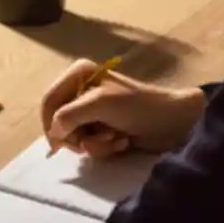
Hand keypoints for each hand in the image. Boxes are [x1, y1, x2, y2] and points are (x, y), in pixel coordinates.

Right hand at [41, 59, 206, 158]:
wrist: (174, 123)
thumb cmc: (138, 106)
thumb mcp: (100, 104)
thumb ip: (69, 115)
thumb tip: (54, 133)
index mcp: (78, 74)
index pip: (49, 101)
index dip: (50, 124)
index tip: (59, 145)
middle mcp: (81, 90)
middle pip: (58, 123)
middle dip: (77, 136)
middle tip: (91, 142)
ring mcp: (92, 112)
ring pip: (74, 137)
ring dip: (95, 144)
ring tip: (115, 139)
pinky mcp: (103, 129)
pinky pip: (89, 144)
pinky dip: (104, 148)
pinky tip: (122, 141)